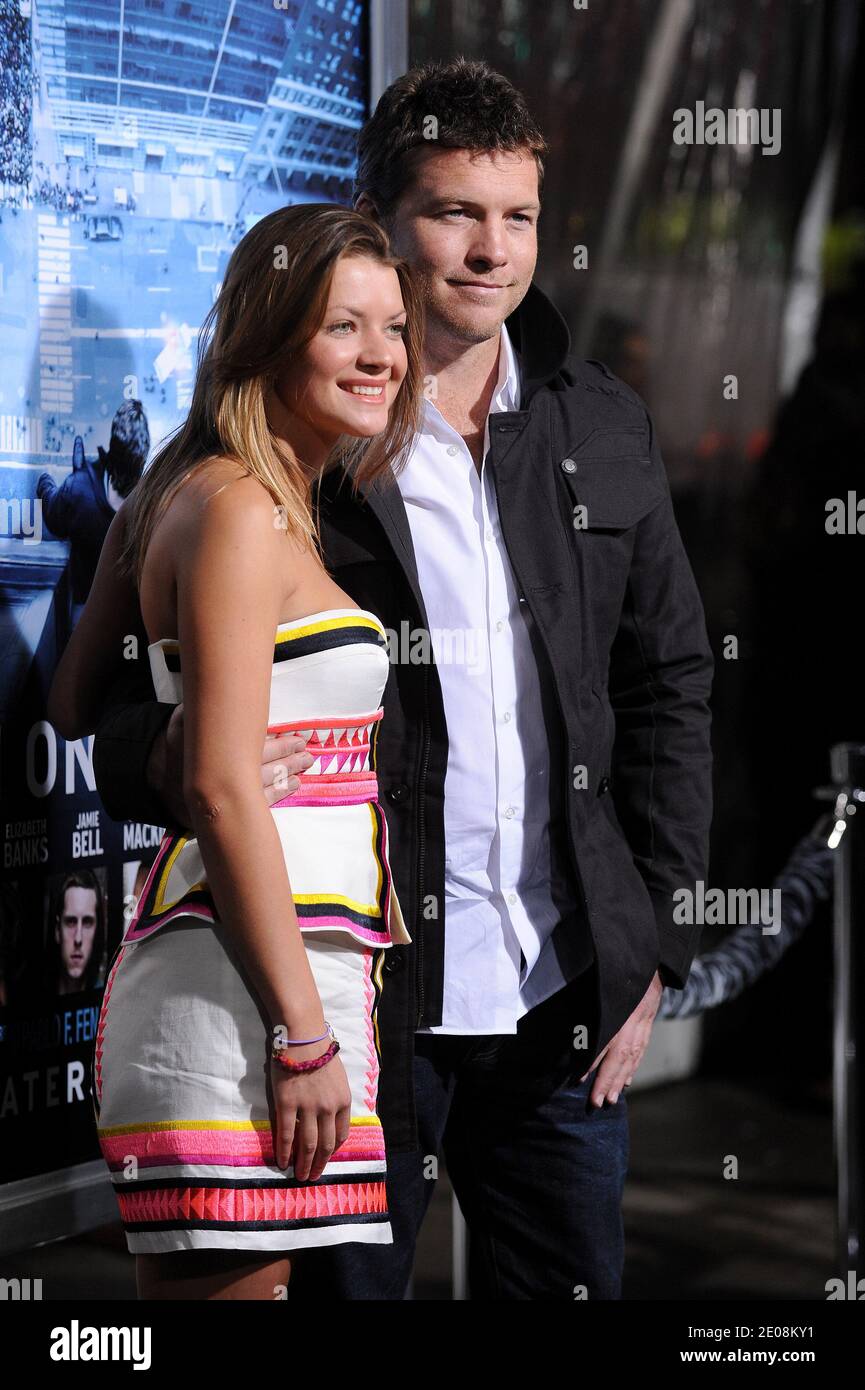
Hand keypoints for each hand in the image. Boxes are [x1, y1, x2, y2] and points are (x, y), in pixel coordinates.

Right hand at [145, 702, 313, 829]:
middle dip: (287, 759)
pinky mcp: (226, 809)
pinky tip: (293, 784)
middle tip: (306, 752)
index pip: (250, 748)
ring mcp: (223, 795)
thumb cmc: (175, 745)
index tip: (296, 738)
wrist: (157, 779)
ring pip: (263, 786)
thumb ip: (197, 709)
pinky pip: (257, 804)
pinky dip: (278, 794)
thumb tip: (215, 689)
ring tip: (304, 766)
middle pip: (261, 767)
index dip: (277, 744)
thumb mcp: (181, 721)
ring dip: (287, 775)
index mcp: (210, 753)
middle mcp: (218, 776)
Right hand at [270, 1049, 351, 1180]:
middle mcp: (328, 1108)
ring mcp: (308, 1107)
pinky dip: (285, 1151)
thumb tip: (331, 1115)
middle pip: (325, 1144)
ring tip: (300, 1176)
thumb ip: (336, 1097)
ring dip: (304, 1164)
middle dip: (319, 1164)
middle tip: (313, 1177)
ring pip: (307, 1145)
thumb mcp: (338, 1076)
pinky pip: (286, 1134)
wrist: (303, 1035)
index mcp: (343, 1101)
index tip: (326, 1158)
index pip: (341, 1134)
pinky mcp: (287, 1104)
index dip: (333, 1150)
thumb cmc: (319, 1050)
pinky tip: (283, 1162)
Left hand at [579, 970, 663, 1107]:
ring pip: (630, 1061)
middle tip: (597, 1103)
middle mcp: (631, 1028)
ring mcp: (641, 1030)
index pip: (601, 1045)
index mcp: (617, 1017)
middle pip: (617, 1060)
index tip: (577, 1079)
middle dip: (607, 1082)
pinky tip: (627, 1081)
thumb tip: (575, 1029)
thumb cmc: (620, 977)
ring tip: (612, 1099)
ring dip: (620, 1081)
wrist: (649, 967)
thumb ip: (589, 1010)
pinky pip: (639, 1054)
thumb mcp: (600, 990)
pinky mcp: (647, 1030)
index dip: (589, 1064)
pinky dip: (632, 1069)